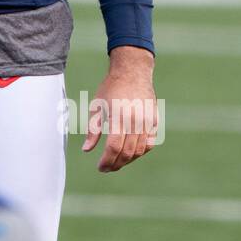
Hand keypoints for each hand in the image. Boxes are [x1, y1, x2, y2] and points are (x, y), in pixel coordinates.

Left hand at [82, 46, 156, 172]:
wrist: (132, 71)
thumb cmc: (110, 88)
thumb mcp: (97, 106)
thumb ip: (93, 130)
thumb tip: (86, 150)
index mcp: (119, 116)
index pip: (114, 147)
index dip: (107, 161)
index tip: (100, 167)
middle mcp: (135, 120)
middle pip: (127, 152)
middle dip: (116, 164)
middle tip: (106, 168)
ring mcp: (147, 121)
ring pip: (139, 150)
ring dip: (127, 160)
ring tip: (116, 163)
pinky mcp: (154, 120)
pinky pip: (149, 143)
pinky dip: (140, 152)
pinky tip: (130, 154)